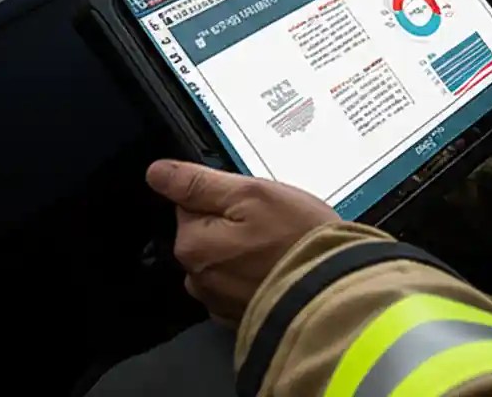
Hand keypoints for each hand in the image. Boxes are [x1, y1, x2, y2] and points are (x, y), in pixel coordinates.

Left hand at [146, 160, 339, 324]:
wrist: (335, 292)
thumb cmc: (298, 240)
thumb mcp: (252, 194)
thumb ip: (199, 183)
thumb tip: (156, 173)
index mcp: (193, 244)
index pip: (192, 204)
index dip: (226, 197)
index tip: (255, 204)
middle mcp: (197, 278)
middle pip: (208, 234)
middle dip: (236, 226)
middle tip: (275, 225)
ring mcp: (220, 302)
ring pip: (226, 261)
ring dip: (247, 253)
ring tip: (283, 248)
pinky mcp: (242, 317)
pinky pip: (242, 287)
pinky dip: (258, 277)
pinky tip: (282, 270)